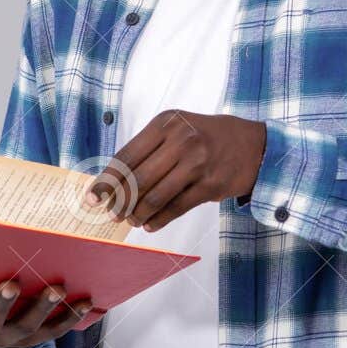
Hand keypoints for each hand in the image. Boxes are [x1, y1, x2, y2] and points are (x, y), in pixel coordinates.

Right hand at [0, 281, 91, 347]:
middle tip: (11, 284)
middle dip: (1, 304)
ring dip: (42, 308)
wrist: (1, 308)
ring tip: (58, 289)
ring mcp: (11, 337)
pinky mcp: (36, 338)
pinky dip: (71, 316)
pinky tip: (86, 301)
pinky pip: (54, 330)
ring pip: (26, 328)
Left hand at [83, 110, 265, 232]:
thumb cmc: (207, 137)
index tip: (93, 196)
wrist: (254, 145)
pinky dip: (159, 219)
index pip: (127, 155)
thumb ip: (150, 149)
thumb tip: (115, 180)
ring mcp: (197, 163)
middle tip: (111, 213)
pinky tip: (149, 224)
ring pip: (155, 195)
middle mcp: (181, 140)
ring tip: (131, 220)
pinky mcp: (210, 185)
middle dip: (120, 200)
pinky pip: (176, 207)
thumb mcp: (179, 129)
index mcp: (167, 123)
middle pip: (138, 177)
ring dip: (138, 212)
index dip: (107, 179)